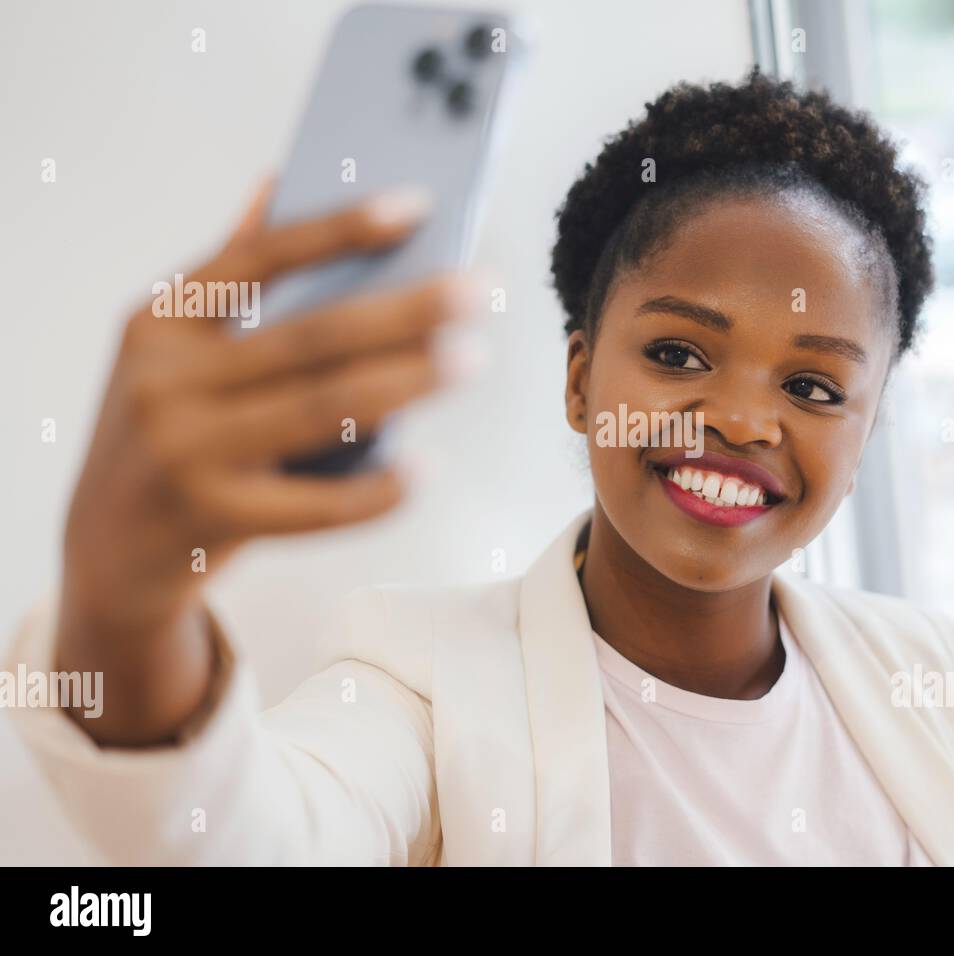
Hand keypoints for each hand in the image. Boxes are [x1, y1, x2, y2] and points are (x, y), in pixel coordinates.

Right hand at [54, 180, 483, 743]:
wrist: (109, 546)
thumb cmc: (167, 428)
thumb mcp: (174, 347)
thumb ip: (230, 272)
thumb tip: (279, 181)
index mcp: (161, 320)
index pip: (262, 257)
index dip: (341, 228)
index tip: (419, 207)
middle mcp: (163, 380)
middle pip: (311, 335)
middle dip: (406, 310)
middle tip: (480, 291)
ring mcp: (184, 452)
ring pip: (321, 408)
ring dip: (408, 382)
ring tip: (471, 359)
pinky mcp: (211, 519)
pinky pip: (317, 505)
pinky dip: (378, 489)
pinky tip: (425, 467)